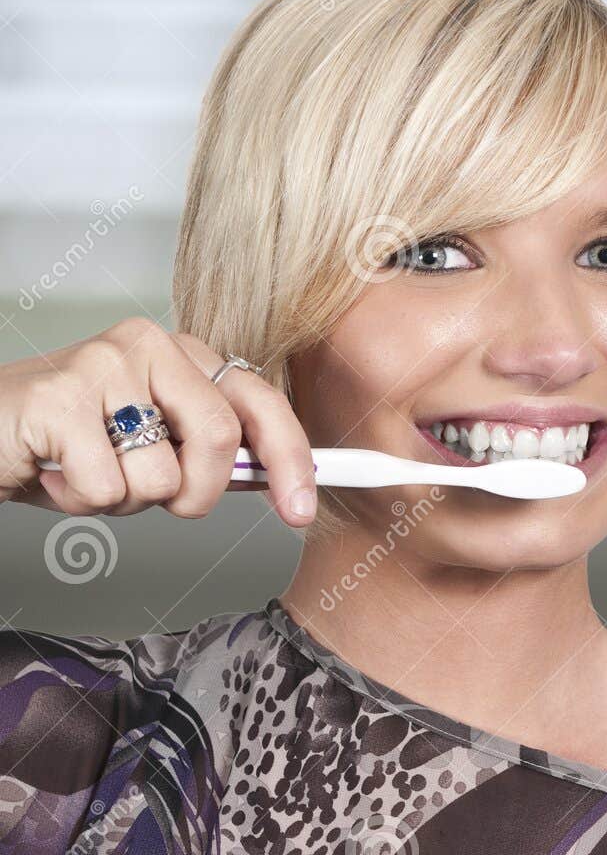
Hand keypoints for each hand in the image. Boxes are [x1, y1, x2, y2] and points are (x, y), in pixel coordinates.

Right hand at [0, 318, 316, 526]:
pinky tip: (55, 472)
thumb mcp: (150, 444)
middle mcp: (147, 344)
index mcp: (179, 353)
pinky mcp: (60, 398)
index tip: (303, 510)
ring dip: (126, 501)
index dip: (290, 459)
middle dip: (196, 493)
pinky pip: (108, 488)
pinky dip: (81, 502)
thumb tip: (275, 478)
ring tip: (87, 472)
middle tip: (156, 497)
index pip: (259, 401)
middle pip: (221, 440)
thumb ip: (208, 452)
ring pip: (162, 476)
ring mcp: (102, 364)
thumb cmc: (66, 444)